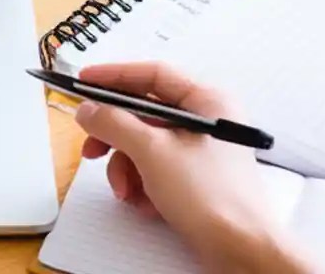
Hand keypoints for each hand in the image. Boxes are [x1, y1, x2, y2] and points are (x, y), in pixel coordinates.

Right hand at [73, 62, 313, 273]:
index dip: (114, 76)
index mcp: (207, 102)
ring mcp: (199, 150)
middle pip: (143, 113)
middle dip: (115, 136)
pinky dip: (141, 183)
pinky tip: (145, 202)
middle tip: (92, 147)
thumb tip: (87, 109)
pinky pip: (153, 167)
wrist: (240, 249)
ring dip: (126, 168)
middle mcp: (204, 121)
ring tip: (126, 190)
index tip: (84, 82)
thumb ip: (114, 124)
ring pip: (144, 144)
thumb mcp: (152, 152)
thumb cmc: (212, 196)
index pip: (153, 74)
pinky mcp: (192, 177)